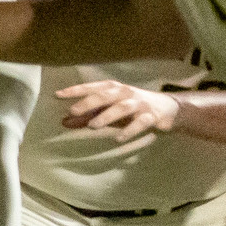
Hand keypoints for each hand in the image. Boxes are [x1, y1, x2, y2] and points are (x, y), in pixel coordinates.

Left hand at [57, 80, 178, 142]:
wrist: (168, 108)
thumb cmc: (132, 108)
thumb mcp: (109, 110)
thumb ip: (88, 116)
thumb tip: (64, 122)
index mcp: (114, 88)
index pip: (92, 87)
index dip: (75, 90)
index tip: (58, 95)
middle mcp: (126, 93)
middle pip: (106, 95)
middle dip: (88, 102)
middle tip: (72, 111)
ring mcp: (140, 104)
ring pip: (122, 107)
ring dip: (107, 115)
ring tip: (92, 126)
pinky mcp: (152, 116)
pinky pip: (141, 123)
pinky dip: (129, 130)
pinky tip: (118, 138)